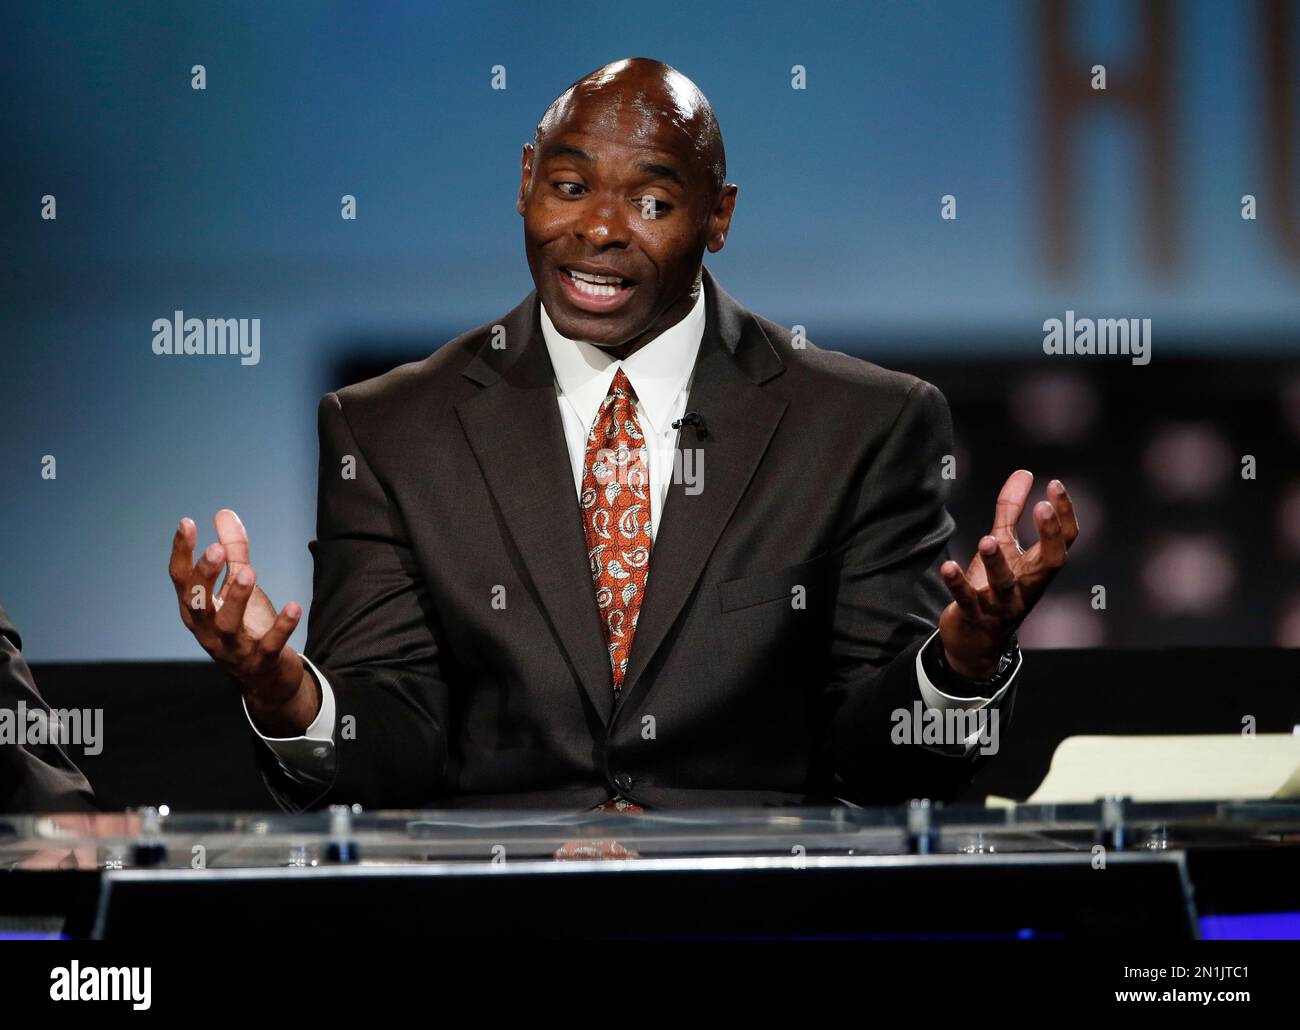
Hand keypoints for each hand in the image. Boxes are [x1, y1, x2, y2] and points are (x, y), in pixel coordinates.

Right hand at [168, 509, 318, 735]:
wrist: (265, 680)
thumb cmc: (246, 626)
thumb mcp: (237, 587)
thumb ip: (232, 551)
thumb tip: (224, 513)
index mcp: (197, 610)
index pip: (182, 579)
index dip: (182, 552)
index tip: (187, 522)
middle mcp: (208, 630)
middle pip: (197, 603)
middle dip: (204, 577)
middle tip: (216, 550)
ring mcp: (233, 648)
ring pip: (228, 624)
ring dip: (237, 598)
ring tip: (248, 571)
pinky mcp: (261, 660)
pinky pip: (270, 644)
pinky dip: (281, 627)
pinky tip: (294, 606)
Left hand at [938, 470, 1078, 678]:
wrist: (975, 642)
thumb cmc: (993, 586)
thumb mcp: (1004, 546)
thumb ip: (1012, 510)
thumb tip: (1025, 471)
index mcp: (1037, 569)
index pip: (1063, 541)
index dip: (1064, 514)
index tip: (1055, 484)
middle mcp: (1027, 587)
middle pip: (1050, 562)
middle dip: (1049, 535)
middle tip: (1042, 507)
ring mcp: (1001, 604)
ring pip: (1004, 583)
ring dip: (996, 561)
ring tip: (986, 539)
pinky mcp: (973, 615)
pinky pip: (967, 600)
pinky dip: (957, 584)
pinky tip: (947, 566)